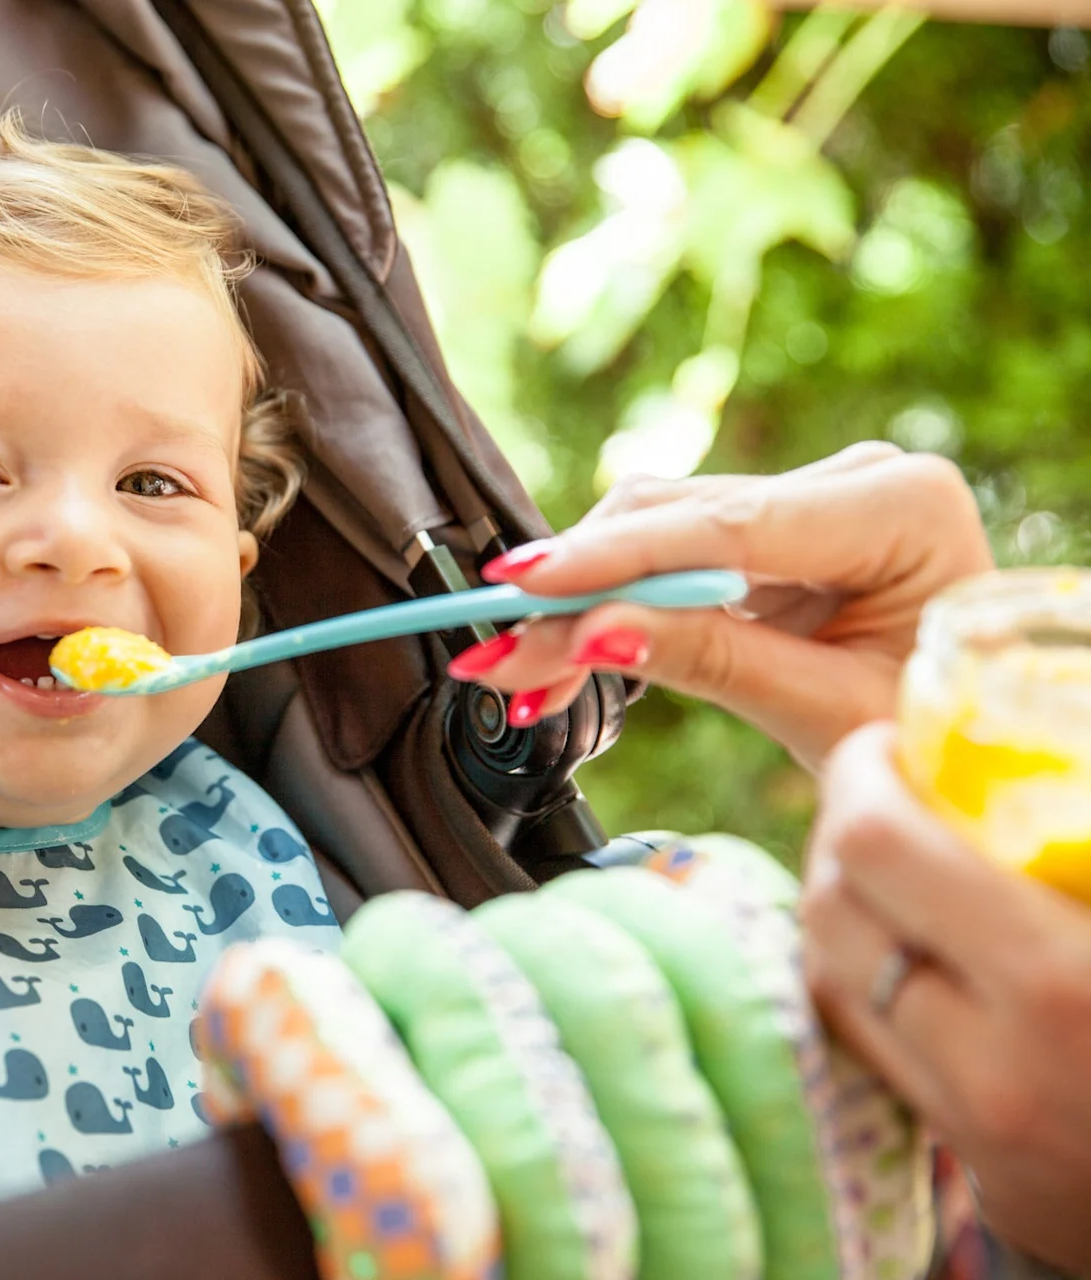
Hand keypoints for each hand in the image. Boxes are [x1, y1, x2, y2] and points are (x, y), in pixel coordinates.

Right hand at [451, 443, 993, 769]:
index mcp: (900, 507)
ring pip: (659, 528)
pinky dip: (616, 604)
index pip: (728, 526)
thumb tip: (593, 632)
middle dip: (579, 592)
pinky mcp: (775, 523)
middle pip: (679, 518)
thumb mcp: (823, 710)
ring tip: (519, 673)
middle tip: (500, 659)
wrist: (975, 738)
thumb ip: (708, 661)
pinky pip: (672, 551)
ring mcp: (811, 495)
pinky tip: (561, 651)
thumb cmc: (933, 734)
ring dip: (584, 602)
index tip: (524, 583)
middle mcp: (855, 479)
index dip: (615, 557)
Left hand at [800, 723, 1090, 1273]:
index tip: (891, 746)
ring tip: (891, 860)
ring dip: (844, 904)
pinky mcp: (981, 1176)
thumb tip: (1047, 735)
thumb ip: (1073, 831)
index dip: (866, 772)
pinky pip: (875, 1050)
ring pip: (832, 980)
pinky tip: (921, 943)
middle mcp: (995, 1071)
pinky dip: (875, 980)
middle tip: (884, 791)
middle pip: (830, 908)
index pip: (875, 845)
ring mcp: (977, 1134)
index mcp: (1060, 988)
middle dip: (842, 831)